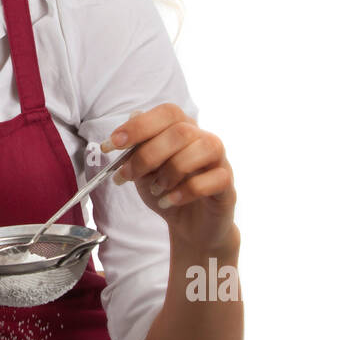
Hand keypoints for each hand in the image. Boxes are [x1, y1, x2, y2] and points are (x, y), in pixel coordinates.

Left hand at [100, 103, 237, 252]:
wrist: (190, 227)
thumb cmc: (166, 192)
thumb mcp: (143, 171)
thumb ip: (137, 147)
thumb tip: (132, 116)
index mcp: (183, 129)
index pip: (168, 112)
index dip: (140, 125)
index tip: (113, 144)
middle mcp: (204, 139)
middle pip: (181, 131)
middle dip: (148, 154)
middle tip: (128, 175)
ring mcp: (220, 161)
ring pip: (201, 149)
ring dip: (169, 172)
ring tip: (155, 189)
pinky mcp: (227, 186)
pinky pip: (213, 179)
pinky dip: (185, 192)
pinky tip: (169, 201)